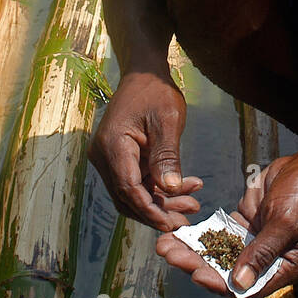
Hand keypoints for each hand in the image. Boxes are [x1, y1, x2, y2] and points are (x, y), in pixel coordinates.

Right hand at [88, 70, 201, 230]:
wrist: (144, 73)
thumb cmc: (155, 91)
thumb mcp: (167, 120)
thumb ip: (167, 155)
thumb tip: (170, 188)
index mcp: (112, 147)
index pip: (128, 188)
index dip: (149, 210)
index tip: (171, 224)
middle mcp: (104, 156)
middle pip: (128, 197)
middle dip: (158, 211)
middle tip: (187, 221)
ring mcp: (110, 159)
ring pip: (134, 193)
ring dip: (162, 202)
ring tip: (193, 204)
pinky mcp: (120, 159)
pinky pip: (137, 182)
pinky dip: (159, 188)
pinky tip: (185, 188)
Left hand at [155, 148, 297, 296]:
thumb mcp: (286, 223)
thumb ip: (262, 251)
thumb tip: (240, 282)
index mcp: (284, 267)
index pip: (248, 286)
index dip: (220, 283)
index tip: (195, 273)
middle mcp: (267, 260)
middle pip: (227, 271)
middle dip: (196, 264)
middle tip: (169, 255)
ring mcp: (254, 242)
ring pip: (218, 253)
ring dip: (193, 251)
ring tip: (164, 244)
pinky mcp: (244, 224)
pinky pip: (218, 234)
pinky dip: (199, 235)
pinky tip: (178, 232)